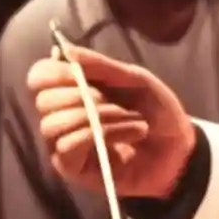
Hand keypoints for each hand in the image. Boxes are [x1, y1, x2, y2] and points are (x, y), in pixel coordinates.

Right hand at [27, 44, 194, 198]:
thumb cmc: (156, 112)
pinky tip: (128, 136)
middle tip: (116, 103)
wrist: (179, 150)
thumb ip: (101, 66)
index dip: (55, 73)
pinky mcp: (71, 168)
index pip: (38, 77)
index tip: (80, 74)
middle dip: (83, 97)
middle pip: (43, 101)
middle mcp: (60, 115)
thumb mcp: (135, 80)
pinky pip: (66, 147)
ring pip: (53, 125)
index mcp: (72, 89)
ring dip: (97, 118)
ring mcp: (63, 144)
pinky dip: (99, 136)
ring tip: (132, 120)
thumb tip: (64, 50)